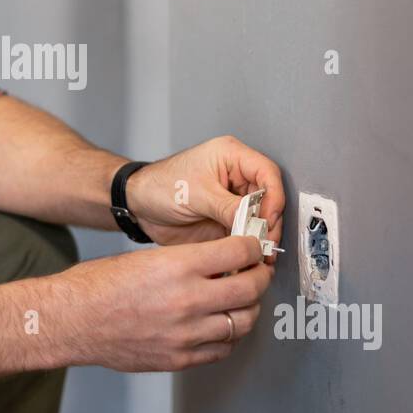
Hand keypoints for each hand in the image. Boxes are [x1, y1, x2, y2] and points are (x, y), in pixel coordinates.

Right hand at [54, 234, 272, 370]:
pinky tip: (221, 325)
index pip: (240, 252)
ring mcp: (185, 334)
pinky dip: (229, 336)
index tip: (253, 248)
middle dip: (260, 276)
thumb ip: (189, 260)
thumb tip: (222, 260)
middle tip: (257, 272)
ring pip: (243, 322)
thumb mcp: (147, 256)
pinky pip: (222, 349)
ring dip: (248, 308)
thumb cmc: (99, 284)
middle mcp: (187, 300)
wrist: (71, 320)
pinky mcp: (179, 358)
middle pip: (250, 288)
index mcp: (178, 266)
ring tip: (240, 300)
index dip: (252, 247)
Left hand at [124, 135, 284, 259]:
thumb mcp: (197, 194)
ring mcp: (232, 200)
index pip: (267, 172)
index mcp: (231, 156)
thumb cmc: (159, 185)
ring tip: (259, 253)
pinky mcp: (226, 221)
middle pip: (268, 198)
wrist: (138, 207)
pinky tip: (248, 256)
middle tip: (264, 241)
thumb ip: (228, 207)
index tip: (269, 219)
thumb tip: (254, 223)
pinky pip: (245, 233)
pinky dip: (248, 246)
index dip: (274, 196)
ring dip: (260, 237)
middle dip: (269, 222)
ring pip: (259, 218)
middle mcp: (235, 177)